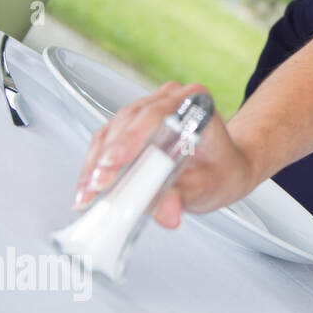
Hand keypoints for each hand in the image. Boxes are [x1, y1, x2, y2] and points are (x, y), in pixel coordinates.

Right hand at [71, 82, 259, 227]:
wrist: (224, 169)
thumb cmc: (222, 171)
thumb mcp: (209, 188)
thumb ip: (186, 197)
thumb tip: (167, 213)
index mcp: (196, 103)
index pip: (159, 112)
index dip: (133, 137)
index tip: (114, 163)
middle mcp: (171, 99)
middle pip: (130, 121)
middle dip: (109, 155)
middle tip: (97, 185)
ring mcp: (148, 109)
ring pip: (113, 130)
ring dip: (96, 164)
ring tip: (88, 194)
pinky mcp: (130, 126)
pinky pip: (107, 141)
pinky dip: (96, 167)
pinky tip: (88, 189)